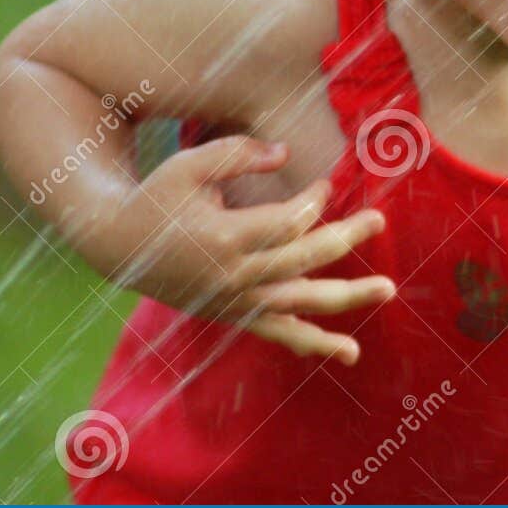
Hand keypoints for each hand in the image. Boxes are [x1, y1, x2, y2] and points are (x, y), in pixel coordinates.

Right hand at [100, 135, 393, 364]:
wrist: (119, 248)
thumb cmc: (158, 198)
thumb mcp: (189, 165)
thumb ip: (237, 154)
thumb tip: (286, 153)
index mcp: (223, 237)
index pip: (285, 222)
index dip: (312, 202)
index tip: (326, 184)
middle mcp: (234, 275)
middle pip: (302, 260)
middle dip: (345, 239)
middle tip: (379, 220)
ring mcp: (237, 301)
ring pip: (301, 303)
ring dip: (347, 298)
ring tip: (388, 289)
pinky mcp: (237, 316)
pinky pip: (282, 334)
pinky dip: (315, 344)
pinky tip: (350, 353)